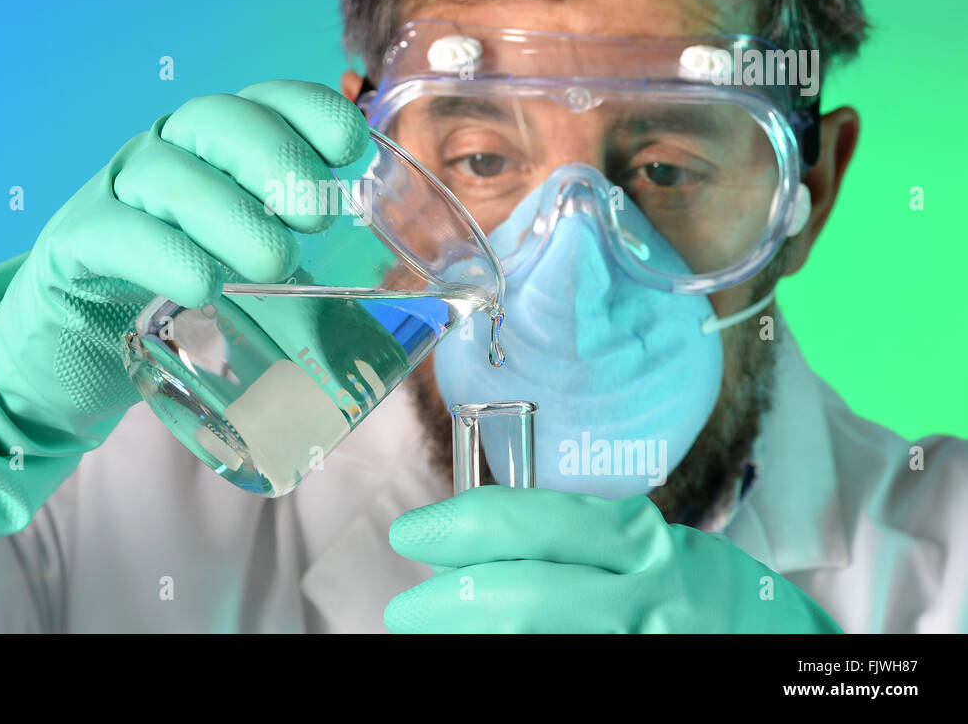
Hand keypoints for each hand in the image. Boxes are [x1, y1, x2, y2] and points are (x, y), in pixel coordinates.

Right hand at [0, 79, 367, 547]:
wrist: (68, 357)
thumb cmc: (169, 309)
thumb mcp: (239, 287)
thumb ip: (297, 289)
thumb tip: (377, 325)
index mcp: (211, 156)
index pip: (260, 103)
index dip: (307, 110)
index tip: (350, 147)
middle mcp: (162, 158)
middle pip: (214, 121)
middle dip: (275, 156)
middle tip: (316, 220)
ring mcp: (112, 197)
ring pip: (167, 175)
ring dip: (228, 212)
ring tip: (271, 266)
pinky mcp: (72, 247)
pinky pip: (113, 231)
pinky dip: (162, 252)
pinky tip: (199, 284)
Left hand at [384, 485, 842, 632]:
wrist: (801, 665)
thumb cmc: (714, 602)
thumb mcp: (656, 553)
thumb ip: (583, 545)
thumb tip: (478, 552)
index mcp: (644, 543)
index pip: (538, 523)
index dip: (465, 527)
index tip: (415, 533)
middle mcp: (649, 596)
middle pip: (529, 594)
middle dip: (453, 602)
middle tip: (406, 610)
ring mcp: (649, 648)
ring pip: (538, 642)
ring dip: (476, 640)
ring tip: (437, 636)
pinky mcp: (644, 684)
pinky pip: (564, 672)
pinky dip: (518, 663)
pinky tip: (487, 658)